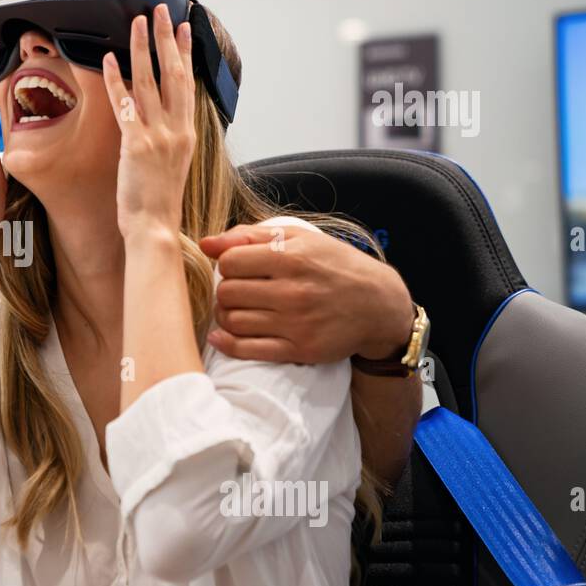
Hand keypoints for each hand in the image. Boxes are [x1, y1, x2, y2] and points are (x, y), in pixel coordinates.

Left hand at [102, 3, 195, 242]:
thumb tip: (163, 119)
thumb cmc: (159, 203)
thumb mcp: (174, 165)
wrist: (154, 228)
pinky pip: (125, 105)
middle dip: (168, 39)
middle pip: (174, 74)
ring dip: (143, 49)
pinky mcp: (136, 145)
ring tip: (138, 23)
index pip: (189, 83)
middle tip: (162, 12)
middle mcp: (177, 130)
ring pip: (150, 82)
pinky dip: (116, 81)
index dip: (187, 53)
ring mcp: (158, 136)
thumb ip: (170, 138)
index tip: (185, 28)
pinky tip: (110, 60)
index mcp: (187, 134)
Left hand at [198, 224, 413, 362]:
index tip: (238, 268)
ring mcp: (296, 323)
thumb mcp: (300, 238)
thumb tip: (206, 244)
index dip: (227, 265)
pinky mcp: (299, 349)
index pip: (229, 262)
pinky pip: (247, 349)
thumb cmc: (334, 265)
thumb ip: (250, 236)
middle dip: (226, 291)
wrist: (379, 304)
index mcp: (293, 257)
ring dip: (225, 316)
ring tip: (236, 309)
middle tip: (238, 291)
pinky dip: (226, 343)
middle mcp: (294, 291)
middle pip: (227, 292)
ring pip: (233, 321)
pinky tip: (222, 335)